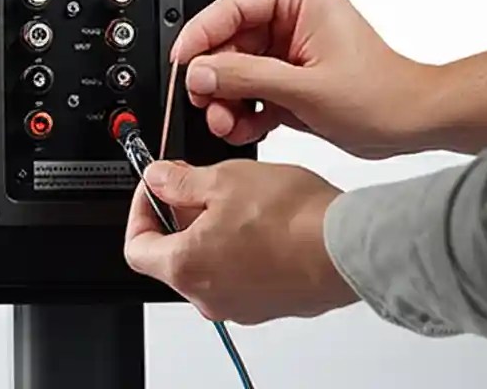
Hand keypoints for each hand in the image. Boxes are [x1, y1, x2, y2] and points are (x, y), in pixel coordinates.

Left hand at [123, 160, 356, 324]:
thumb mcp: (223, 179)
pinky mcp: (269, 306)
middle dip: (178, 217)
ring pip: (207, 265)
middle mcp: (208, 296)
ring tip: (237, 200)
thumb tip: (157, 179)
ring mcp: (240, 306)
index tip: (154, 190)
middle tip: (196, 187)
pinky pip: (239, 276)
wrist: (350, 247)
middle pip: (172, 256)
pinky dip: (240, 250)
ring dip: (211, 232)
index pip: (136, 246)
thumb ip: (178, 182)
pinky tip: (262, 223)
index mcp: (185, 267)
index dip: (140, 212)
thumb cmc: (293, 218)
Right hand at [172, 0, 486, 157]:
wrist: (411, 123)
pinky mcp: (282, 72)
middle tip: (208, 106)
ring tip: (229, 123)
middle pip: (224, 42)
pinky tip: (247, 126)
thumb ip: (246, 77)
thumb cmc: (383, 95)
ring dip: (225, 101)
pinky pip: (244, 87)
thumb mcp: (306, 87)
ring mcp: (283, 44)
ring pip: (229, 69)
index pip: (229, 8)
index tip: (181, 65)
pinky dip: (241, 111)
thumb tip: (199, 71)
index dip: (199, 39)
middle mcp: (287, 12)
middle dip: (214, 81)